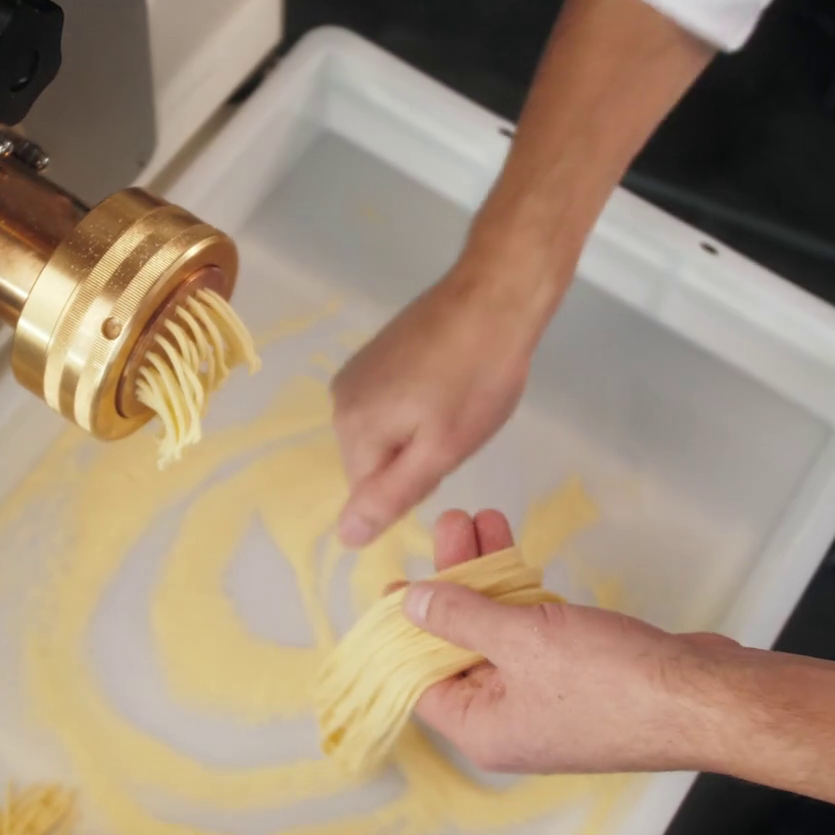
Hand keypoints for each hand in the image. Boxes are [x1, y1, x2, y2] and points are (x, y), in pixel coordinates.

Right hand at [331, 262, 551, 547]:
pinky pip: (392, 404)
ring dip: (420, 431)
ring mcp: (356, 372)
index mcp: (351, 427)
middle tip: (457, 426)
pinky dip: (420, 405)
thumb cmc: (476, 379)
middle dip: (416, 457)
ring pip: (386, 434)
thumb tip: (344, 538)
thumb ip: (390, 497)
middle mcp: (339, 400)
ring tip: (456, 402)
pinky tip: (448, 383)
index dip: (417, 482)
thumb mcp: (440, 450)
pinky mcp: (377, 354)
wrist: (495, 296)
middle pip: (374, 463)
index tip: (446, 448)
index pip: (370, 493)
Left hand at [404, 509, 742, 773]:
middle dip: (454, 583)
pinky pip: (537, 634)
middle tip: (450, 526)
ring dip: (490, 577)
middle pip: (460, 648)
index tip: (396, 581)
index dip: (404, 628)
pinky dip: (525, 595)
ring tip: (479, 520)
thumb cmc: (612, 681)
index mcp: (482, 729)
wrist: (704, 698)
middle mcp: (509, 722)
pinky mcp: (583, 679)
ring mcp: (548, 702)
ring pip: (501, 633)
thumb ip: (460, 617)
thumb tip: (408, 605)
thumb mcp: (522, 640)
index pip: (420, 679)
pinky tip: (515, 554)